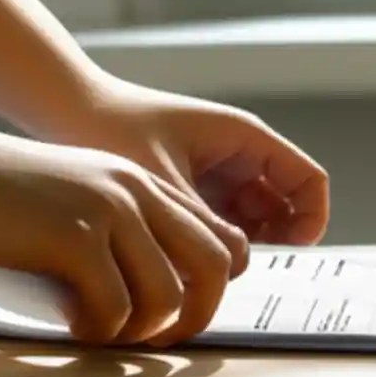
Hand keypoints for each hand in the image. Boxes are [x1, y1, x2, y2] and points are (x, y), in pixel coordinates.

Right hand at [0, 133, 249, 345]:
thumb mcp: (83, 197)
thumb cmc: (5, 196)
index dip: (209, 289)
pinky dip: (97, 330)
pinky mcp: (74, 237)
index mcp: (146, 183)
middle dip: (195, 317)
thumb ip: (127, 229)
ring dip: (139, 331)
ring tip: (104, 333)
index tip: (176, 316)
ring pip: (166, 296)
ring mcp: (109, 211)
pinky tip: (71, 323)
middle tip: (157, 341)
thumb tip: (163, 294)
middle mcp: (138, 192)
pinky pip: (114, 307)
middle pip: (212, 268)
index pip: (217, 240)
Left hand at [49, 78, 329, 245]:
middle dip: (273, 242)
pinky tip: (184, 262)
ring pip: (254, 225)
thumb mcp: (164, 182)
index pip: (308, 181)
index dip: (312, 219)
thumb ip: (206, 224)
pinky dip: (214, 248)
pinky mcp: (194, 193)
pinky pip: (222, 228)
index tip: (294, 251)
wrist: (62, 110)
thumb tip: (238, 264)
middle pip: (286, 209)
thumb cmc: (111, 129)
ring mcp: (217, 177)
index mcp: (245, 138)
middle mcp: (239, 156)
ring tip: (203, 267)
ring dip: (240, 249)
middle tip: (238, 267)